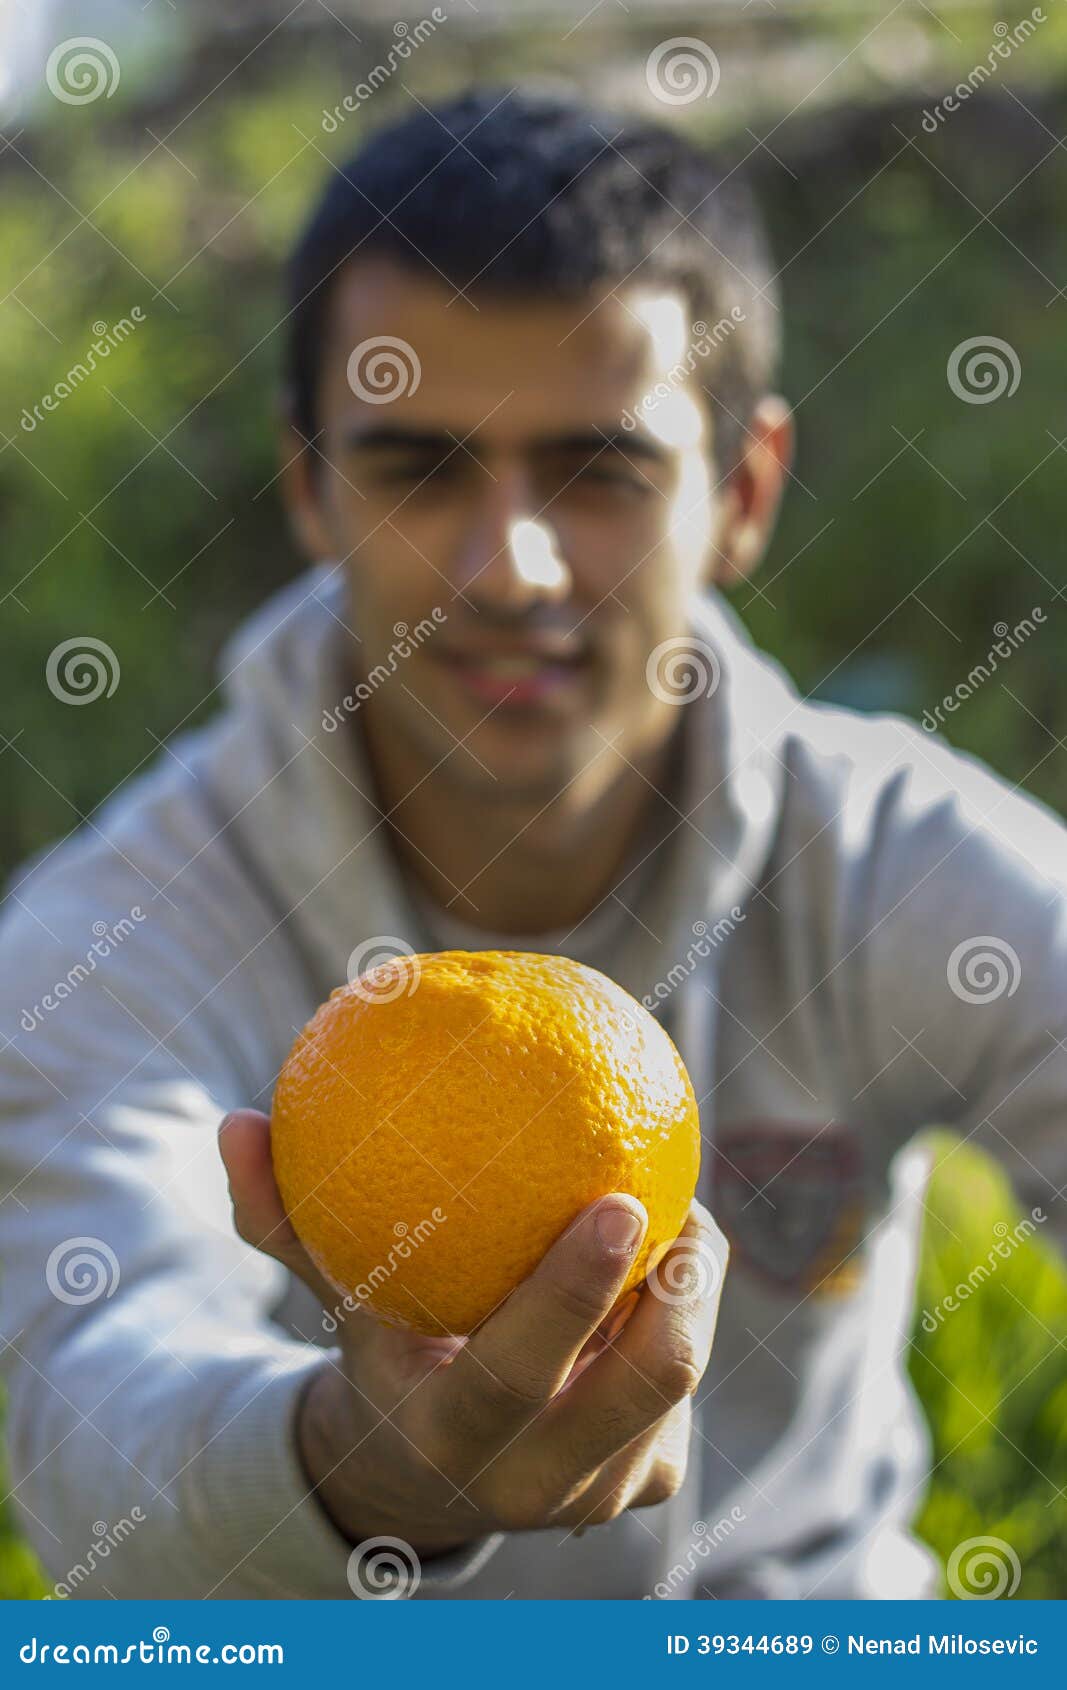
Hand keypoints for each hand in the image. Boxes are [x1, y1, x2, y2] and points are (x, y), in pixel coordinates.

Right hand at [219, 1108, 727, 1556]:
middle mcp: (535, 1481)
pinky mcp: (644, 1484)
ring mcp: (600, 1493)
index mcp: (450, 1435)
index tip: (616, 1200)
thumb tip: (237, 1123)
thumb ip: (285, 1218)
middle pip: (643, 1385)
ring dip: (690, 1291)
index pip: (521, 1370)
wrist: (419, 1477)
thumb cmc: (378, 1349)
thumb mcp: (331, 1297)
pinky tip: (673, 1254)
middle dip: (677, 1291)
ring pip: (679, 1381)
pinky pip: (683, 1394)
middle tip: (676, 1197)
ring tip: (684, 1212)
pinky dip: (681, 1319)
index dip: (576, 1292)